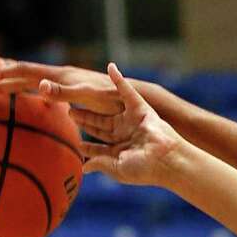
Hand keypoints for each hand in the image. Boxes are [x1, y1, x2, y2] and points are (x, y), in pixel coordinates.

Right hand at [0, 61, 124, 115]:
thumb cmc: (111, 100)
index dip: (2, 75)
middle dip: (1, 81)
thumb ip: (64, 92)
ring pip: (32, 83)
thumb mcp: (87, 96)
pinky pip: (44, 94)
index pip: (23, 72)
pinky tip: (28, 101)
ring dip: (13, 86)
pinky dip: (30, 95)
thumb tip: (39, 86)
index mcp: (59, 77)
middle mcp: (59, 78)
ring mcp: (65, 86)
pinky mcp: (72, 95)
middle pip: (23, 76)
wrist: (130, 99)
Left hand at [73, 64, 185, 186]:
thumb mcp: (117, 168)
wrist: (166, 159)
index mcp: (121, 152)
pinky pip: (127, 91)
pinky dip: (119, 79)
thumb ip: (100, 163)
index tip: (76, 142)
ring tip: (74, 96)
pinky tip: (110, 68)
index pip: (100, 147)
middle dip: (86, 120)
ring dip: (92, 105)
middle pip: (101, 126)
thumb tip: (84, 167)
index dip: (88, 145)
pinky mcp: (140, 108)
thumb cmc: (144, 168)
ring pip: (108, 111)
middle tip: (70, 112)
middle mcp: (126, 136)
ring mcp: (132, 121)